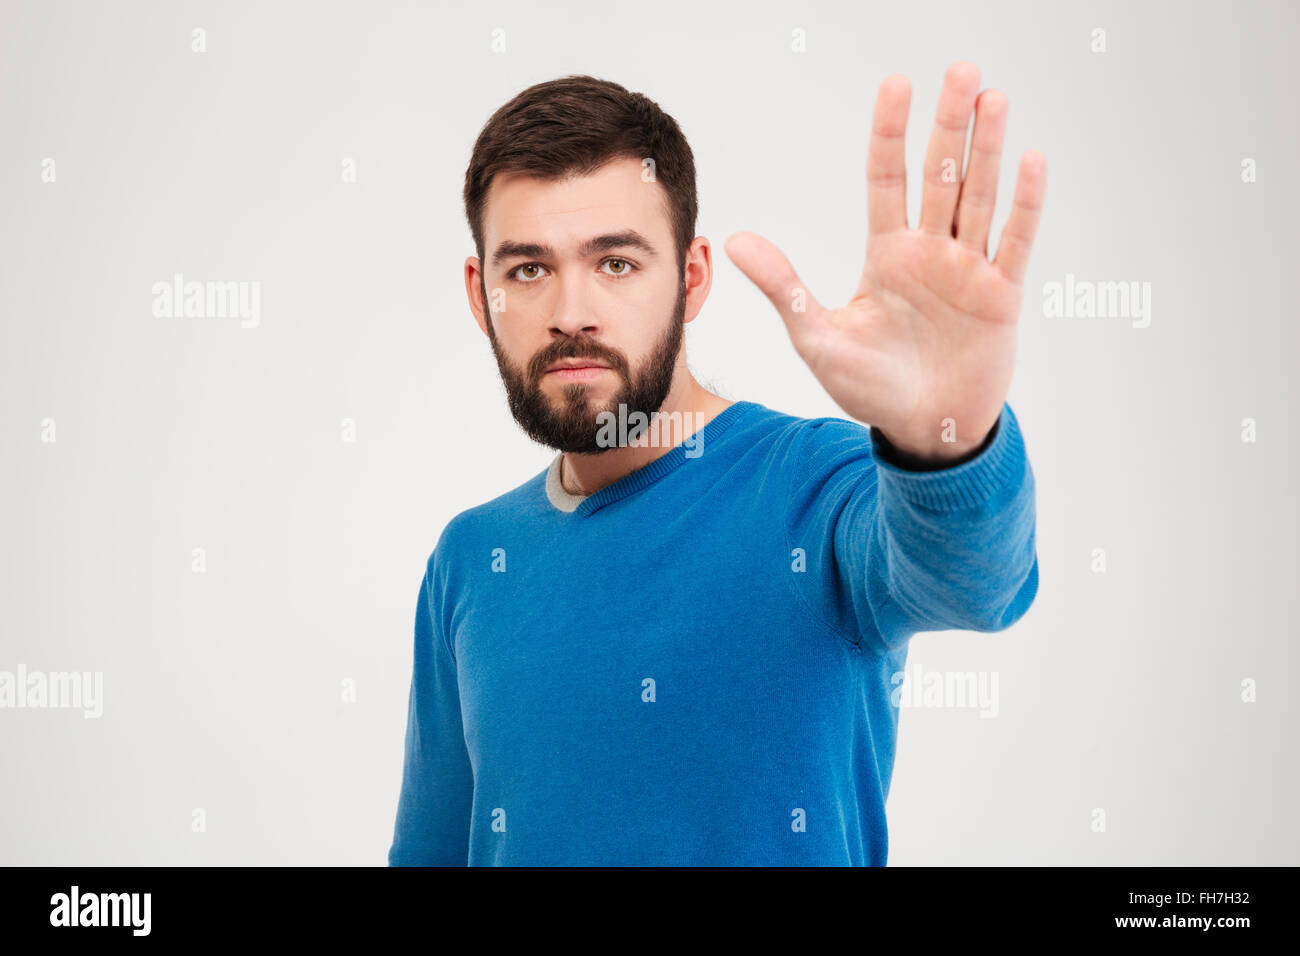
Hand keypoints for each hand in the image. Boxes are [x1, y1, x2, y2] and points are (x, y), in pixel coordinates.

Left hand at [725, 62, 1045, 462]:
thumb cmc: (869, 388)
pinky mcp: (1002, 295)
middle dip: (950, 123)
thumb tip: (733, 240)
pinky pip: (1015, 242)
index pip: (887, 178)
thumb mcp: (817, 337)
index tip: (897, 83)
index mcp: (887, 254)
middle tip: (962, 70)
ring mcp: (969, 269)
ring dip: (987, 149)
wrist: (924, 431)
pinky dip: (1024, 204)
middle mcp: (930, 251)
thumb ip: (784, 286)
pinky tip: (1029, 161)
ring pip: (979, 197)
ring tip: (993, 98)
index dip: (891, 132)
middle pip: (941, 175)